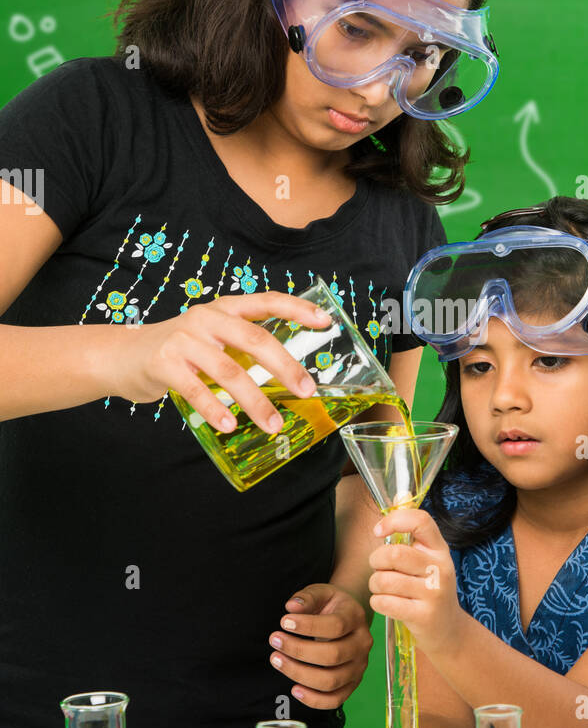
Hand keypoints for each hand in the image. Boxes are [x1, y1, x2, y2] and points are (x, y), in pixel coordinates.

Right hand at [106, 291, 333, 434]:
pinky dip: (215, 410)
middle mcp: (206, 319)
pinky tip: (230, 426)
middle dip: (286, 366)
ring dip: (255, 401)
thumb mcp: (211, 337)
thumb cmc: (178, 351)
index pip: (266, 301)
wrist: (121, 356)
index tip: (326, 322)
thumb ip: (241, 346)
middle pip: (255, 339)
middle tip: (307, 391)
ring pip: (229, 371)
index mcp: (223, 309)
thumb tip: (289, 374)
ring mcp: (184, 340)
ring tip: (273, 425)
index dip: (297, 308)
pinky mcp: (164, 364)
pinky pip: (196, 390)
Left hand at [268, 584, 372, 707]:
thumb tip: (291, 607)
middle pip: (333, 655)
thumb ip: (307, 597)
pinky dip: (314, 700)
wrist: (348, 619)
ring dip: (299, 673)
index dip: (308, 626)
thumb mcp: (321, 592)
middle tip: (275, 640)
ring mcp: (359, 667)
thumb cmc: (330, 606)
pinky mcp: (352, 684)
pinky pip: (335, 700)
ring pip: (331, 680)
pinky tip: (294, 689)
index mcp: (356, 618)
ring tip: (276, 660)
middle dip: (298, 650)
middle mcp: (362, 644)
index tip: (283, 622)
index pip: (335, 626)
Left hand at [367, 508, 462, 656]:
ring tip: (383, 588)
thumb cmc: (429, 590)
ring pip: (384, 580)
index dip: (394, 521)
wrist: (448, 630)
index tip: (379, 531)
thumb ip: (411, 534)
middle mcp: (440, 568)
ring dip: (375, 584)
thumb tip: (397, 500)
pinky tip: (387, 603)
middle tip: (378, 568)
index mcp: (439, 549)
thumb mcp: (427, 560)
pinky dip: (378, 602)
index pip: (420, 521)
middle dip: (376, 561)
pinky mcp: (423, 616)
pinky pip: (384, 602)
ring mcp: (434, 593)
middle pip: (394, 554)